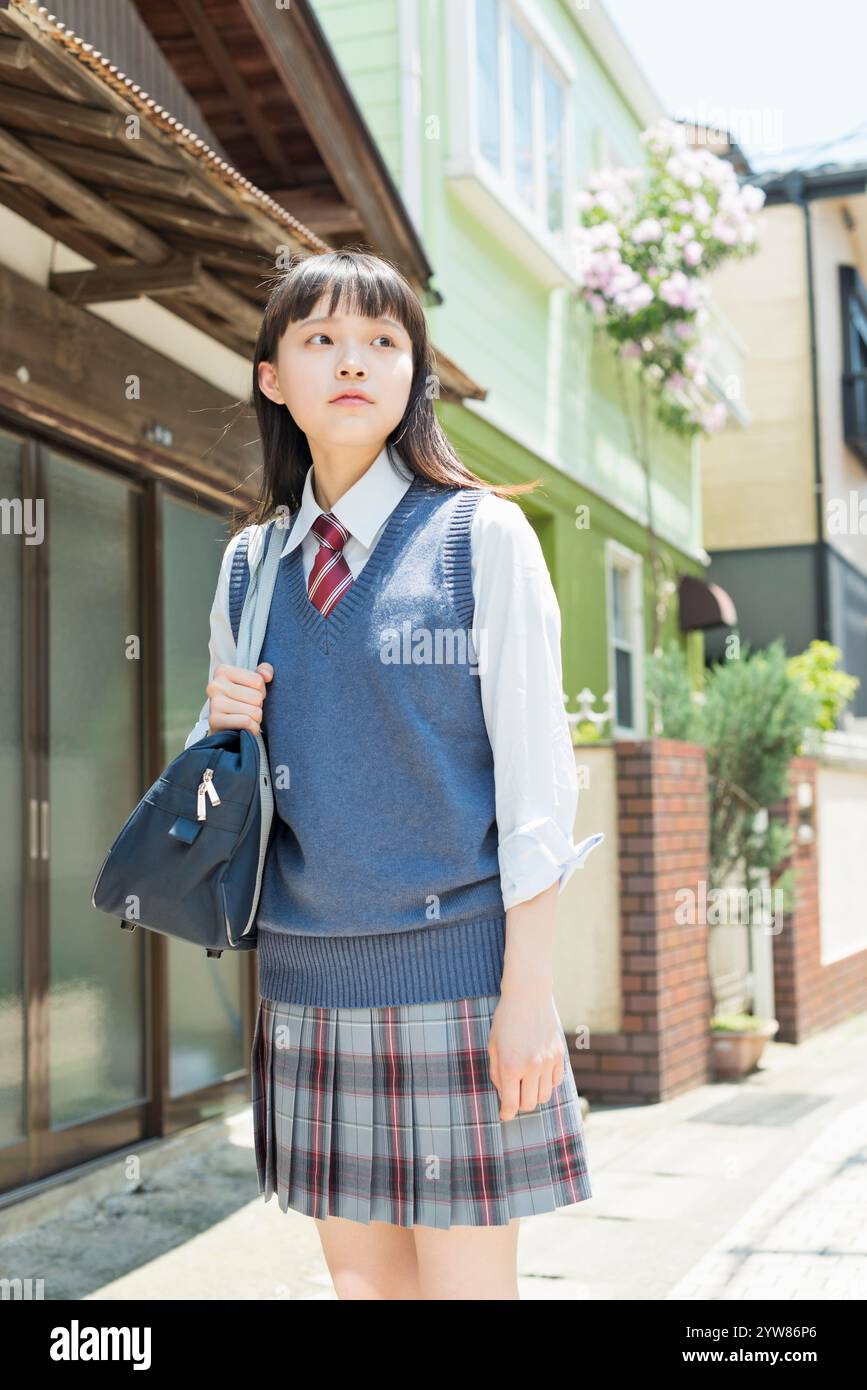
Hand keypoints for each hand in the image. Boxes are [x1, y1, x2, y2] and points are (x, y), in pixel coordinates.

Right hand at [207, 661, 272, 734]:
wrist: (224, 726)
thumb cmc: (241, 700)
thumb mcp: (252, 681)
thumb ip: (264, 671)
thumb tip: (267, 676)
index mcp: (223, 671)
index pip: (258, 681)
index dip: (261, 691)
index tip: (251, 695)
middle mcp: (215, 685)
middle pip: (257, 697)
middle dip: (258, 706)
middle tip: (248, 708)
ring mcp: (214, 703)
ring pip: (254, 711)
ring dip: (256, 718)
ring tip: (246, 717)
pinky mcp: (215, 720)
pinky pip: (246, 722)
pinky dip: (252, 728)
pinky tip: (245, 728)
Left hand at [487, 991, 565, 1119]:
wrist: (528, 995)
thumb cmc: (506, 1019)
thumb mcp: (493, 1046)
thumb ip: (497, 1073)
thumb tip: (504, 1096)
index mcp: (511, 1066)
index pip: (510, 1103)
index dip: (506, 1113)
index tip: (504, 1115)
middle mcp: (531, 1067)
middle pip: (529, 1104)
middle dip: (519, 1104)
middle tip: (514, 1096)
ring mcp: (548, 1062)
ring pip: (545, 1096)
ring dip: (534, 1094)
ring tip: (526, 1084)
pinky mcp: (559, 1055)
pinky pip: (556, 1081)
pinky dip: (547, 1083)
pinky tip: (539, 1073)